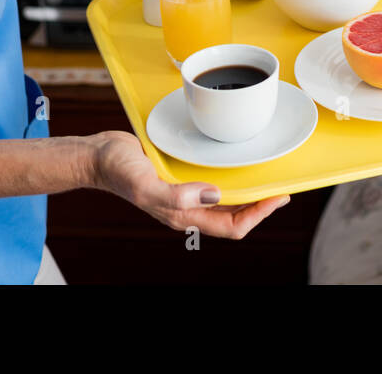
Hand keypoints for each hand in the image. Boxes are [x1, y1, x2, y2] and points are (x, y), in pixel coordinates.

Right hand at [90, 131, 289, 237]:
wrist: (98, 156)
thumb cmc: (117, 170)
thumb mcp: (144, 183)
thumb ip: (175, 194)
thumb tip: (213, 195)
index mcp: (182, 215)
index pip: (231, 227)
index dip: (258, 216)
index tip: (278, 197)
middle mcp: (188, 207)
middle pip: (234, 216)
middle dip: (261, 206)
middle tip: (283, 188)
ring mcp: (185, 192)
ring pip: (227, 200)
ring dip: (249, 193)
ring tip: (268, 178)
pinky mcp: (182, 176)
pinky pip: (214, 182)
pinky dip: (232, 177)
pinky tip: (238, 164)